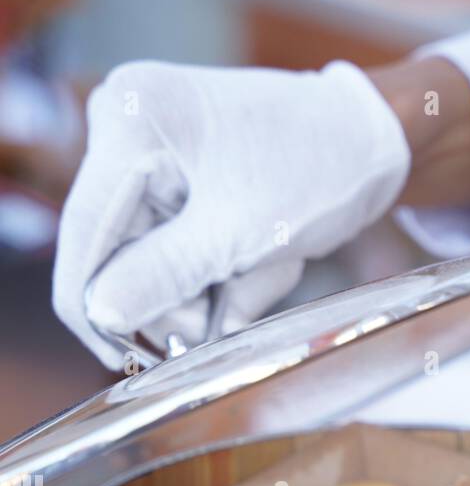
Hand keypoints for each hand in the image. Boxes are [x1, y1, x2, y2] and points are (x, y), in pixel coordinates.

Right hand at [53, 59, 410, 367]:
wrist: (368, 144)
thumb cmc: (318, 167)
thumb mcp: (237, 235)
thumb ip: (163, 276)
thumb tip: (102, 314)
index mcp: (131, 123)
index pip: (84, 237)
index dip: (97, 309)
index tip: (128, 362)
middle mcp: (126, 133)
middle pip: (117, 259)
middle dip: (178, 296)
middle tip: (233, 293)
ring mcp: (150, 160)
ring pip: (151, 269)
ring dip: (209, 291)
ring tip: (261, 263)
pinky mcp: (176, 188)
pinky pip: (181, 260)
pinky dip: (222, 277)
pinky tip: (262, 258)